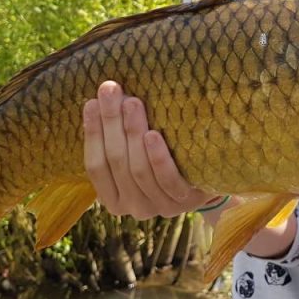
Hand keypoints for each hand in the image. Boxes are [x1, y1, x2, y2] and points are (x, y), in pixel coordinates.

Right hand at [82, 81, 215, 218]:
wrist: (206, 181)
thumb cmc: (163, 159)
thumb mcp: (137, 153)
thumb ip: (119, 135)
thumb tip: (105, 93)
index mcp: (113, 198)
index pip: (95, 166)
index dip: (92, 134)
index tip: (91, 102)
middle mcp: (132, 207)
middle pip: (116, 161)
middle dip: (111, 122)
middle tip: (111, 91)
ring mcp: (158, 206)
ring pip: (139, 169)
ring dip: (133, 133)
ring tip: (132, 103)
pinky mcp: (183, 201)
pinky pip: (167, 179)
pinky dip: (157, 157)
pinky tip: (153, 134)